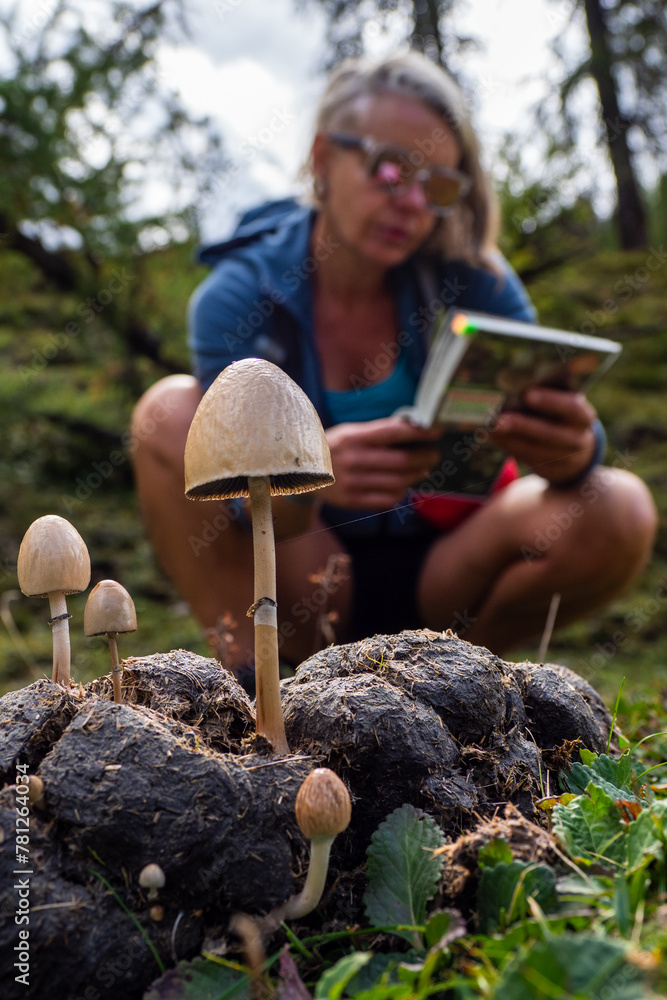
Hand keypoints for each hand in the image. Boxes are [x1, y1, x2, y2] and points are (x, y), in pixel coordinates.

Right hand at [321, 417, 441, 508]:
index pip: (393, 432)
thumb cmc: (334, 447)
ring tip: (423, 469)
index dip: (419, 431)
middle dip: (425, 457)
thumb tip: (415, 430)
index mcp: (353, 437)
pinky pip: (387, 499)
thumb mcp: (350, 432)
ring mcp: (352, 483)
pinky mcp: (351, 501)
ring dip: (417, 475)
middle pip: (402, 461)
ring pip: (398, 482)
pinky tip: (403, 485)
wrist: (302, 473)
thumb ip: (379, 432)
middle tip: (434, 454)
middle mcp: (352, 460)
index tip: (436, 430)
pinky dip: (401, 492)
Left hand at [490, 387, 597, 484]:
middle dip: (521, 425)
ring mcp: (565, 458)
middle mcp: (578, 439)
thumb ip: (547, 398)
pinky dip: (508, 447)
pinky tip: (494, 437)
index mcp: (583, 417)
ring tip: (491, 428)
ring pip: (534, 449)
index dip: (550, 401)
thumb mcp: (563, 407)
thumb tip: (515, 390)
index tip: (527, 394)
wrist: (576, 453)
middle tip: (498, 419)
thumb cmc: (562, 418)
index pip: (571, 407)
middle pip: (549, 433)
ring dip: (509, 439)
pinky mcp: (550, 470)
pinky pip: (526, 458)